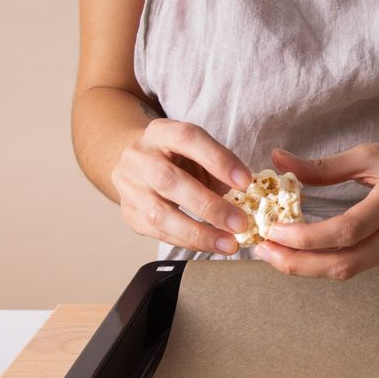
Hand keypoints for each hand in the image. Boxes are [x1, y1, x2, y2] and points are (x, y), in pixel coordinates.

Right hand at [113, 118, 252, 253]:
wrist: (135, 164)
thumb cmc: (176, 158)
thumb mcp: (196, 151)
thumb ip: (219, 167)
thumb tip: (249, 194)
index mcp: (161, 132)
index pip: (188, 139)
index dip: (218, 160)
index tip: (245, 182)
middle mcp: (139, 158)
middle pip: (169, 181)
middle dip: (209, 206)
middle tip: (240, 223)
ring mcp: (129, 187)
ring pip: (159, 214)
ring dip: (198, 233)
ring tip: (228, 244)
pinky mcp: (129, 214)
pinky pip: (158, 233)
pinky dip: (188, 242)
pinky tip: (210, 245)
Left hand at [255, 139, 378, 279]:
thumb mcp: (373, 153)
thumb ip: (324, 165)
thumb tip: (278, 161)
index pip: (347, 231)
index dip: (307, 237)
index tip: (273, 229)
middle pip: (344, 264)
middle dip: (296, 263)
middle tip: (261, 250)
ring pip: (347, 271)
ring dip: (305, 267)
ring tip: (272, 252)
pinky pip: (354, 266)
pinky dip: (322, 262)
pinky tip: (299, 250)